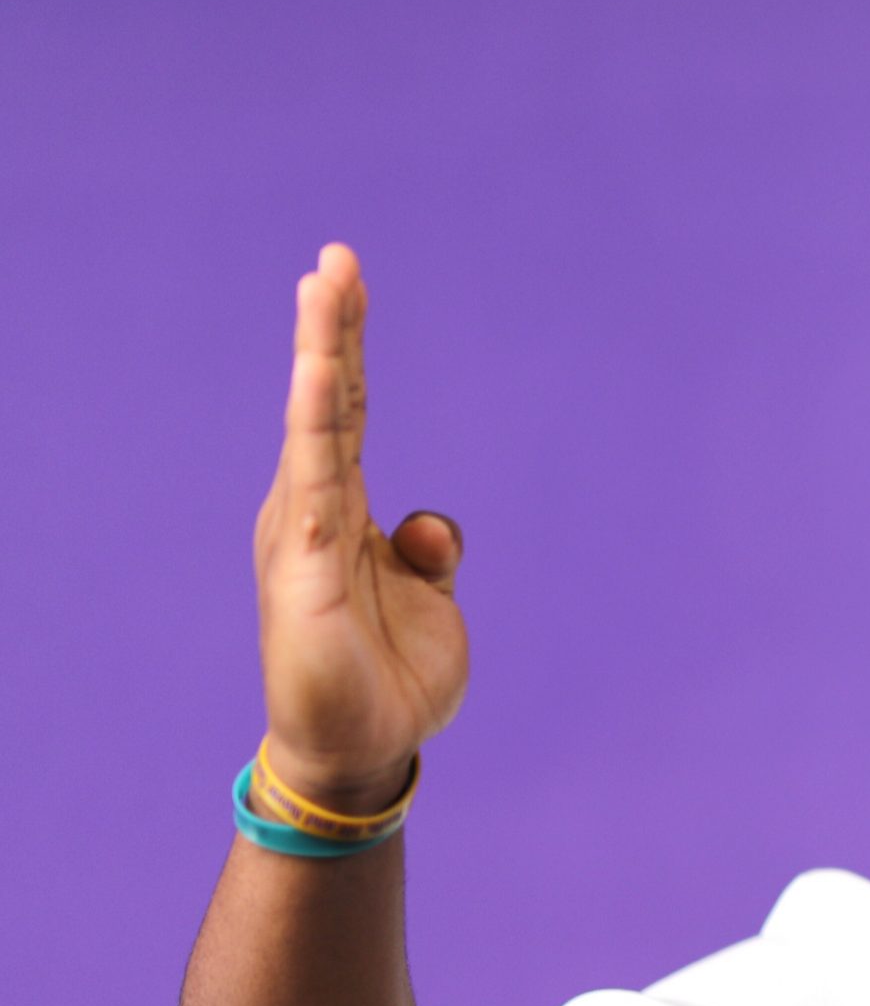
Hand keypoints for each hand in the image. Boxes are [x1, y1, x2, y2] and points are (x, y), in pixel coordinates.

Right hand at [253, 244, 468, 811]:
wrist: (363, 748)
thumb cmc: (389, 675)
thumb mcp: (429, 599)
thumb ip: (430, 552)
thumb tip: (430, 522)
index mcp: (342, 511)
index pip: (345, 413)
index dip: (347, 350)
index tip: (348, 281)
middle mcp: (313, 509)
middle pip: (325, 402)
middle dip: (331, 329)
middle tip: (336, 257)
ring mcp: (303, 531)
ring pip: (313, 423)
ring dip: (319, 352)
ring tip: (323, 284)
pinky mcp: (302, 562)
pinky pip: (313, 477)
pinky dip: (312, 422)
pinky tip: (314, 372)